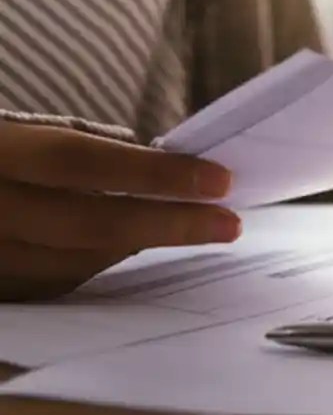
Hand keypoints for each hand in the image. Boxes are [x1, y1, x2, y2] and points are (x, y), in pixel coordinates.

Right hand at [0, 123, 238, 301]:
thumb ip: (64, 143)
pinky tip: (131, 246)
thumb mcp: (6, 130)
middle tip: (228, 221)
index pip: (81, 162)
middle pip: (87, 224)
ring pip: (73, 263)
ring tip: (193, 226)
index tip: (218, 179)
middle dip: (168, 224)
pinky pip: (48, 284)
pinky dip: (96, 264)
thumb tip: (153, 160)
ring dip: (139, 246)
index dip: (153, 173)